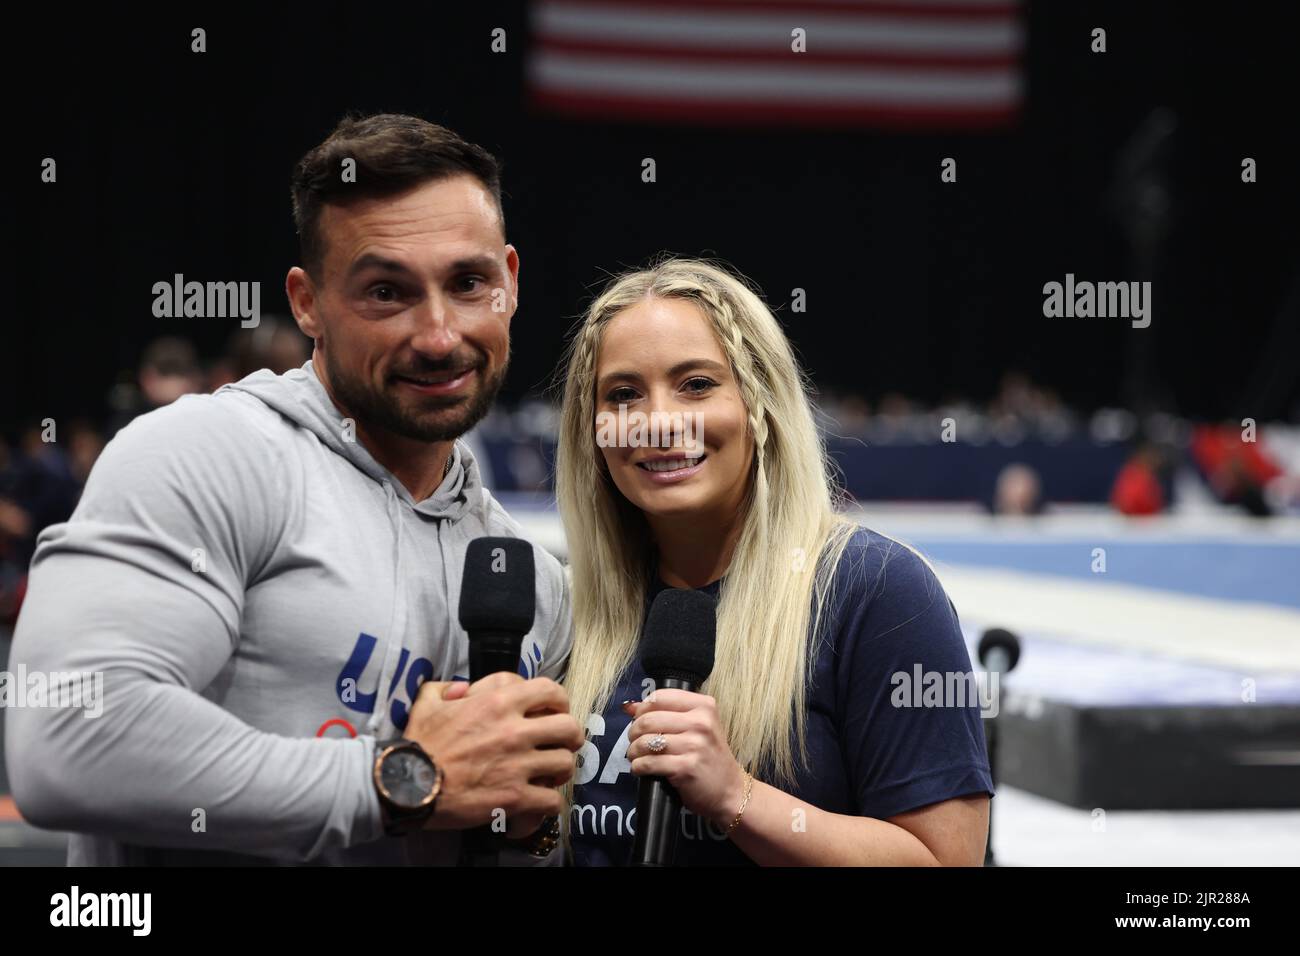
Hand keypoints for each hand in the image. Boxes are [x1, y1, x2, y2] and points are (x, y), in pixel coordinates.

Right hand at [403, 673, 583, 834]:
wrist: (407, 784)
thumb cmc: (418, 744)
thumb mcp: (428, 701)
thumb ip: (449, 688)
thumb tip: (465, 689)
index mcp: (498, 702)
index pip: (549, 689)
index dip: (558, 699)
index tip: (554, 709)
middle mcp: (514, 730)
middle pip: (569, 726)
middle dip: (570, 735)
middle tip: (561, 742)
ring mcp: (517, 765)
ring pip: (565, 763)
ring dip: (560, 769)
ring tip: (550, 773)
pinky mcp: (514, 797)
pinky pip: (552, 800)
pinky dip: (549, 803)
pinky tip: (539, 801)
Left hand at [623, 689, 746, 827]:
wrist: (729, 790)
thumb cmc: (709, 756)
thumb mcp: (695, 728)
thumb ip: (665, 713)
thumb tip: (629, 706)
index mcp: (703, 706)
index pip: (660, 697)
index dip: (643, 709)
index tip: (640, 720)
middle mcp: (701, 722)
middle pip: (648, 719)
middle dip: (634, 732)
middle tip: (635, 741)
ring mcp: (694, 745)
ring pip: (645, 741)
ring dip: (634, 751)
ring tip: (636, 756)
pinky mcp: (686, 768)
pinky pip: (649, 763)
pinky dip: (638, 766)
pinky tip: (640, 769)